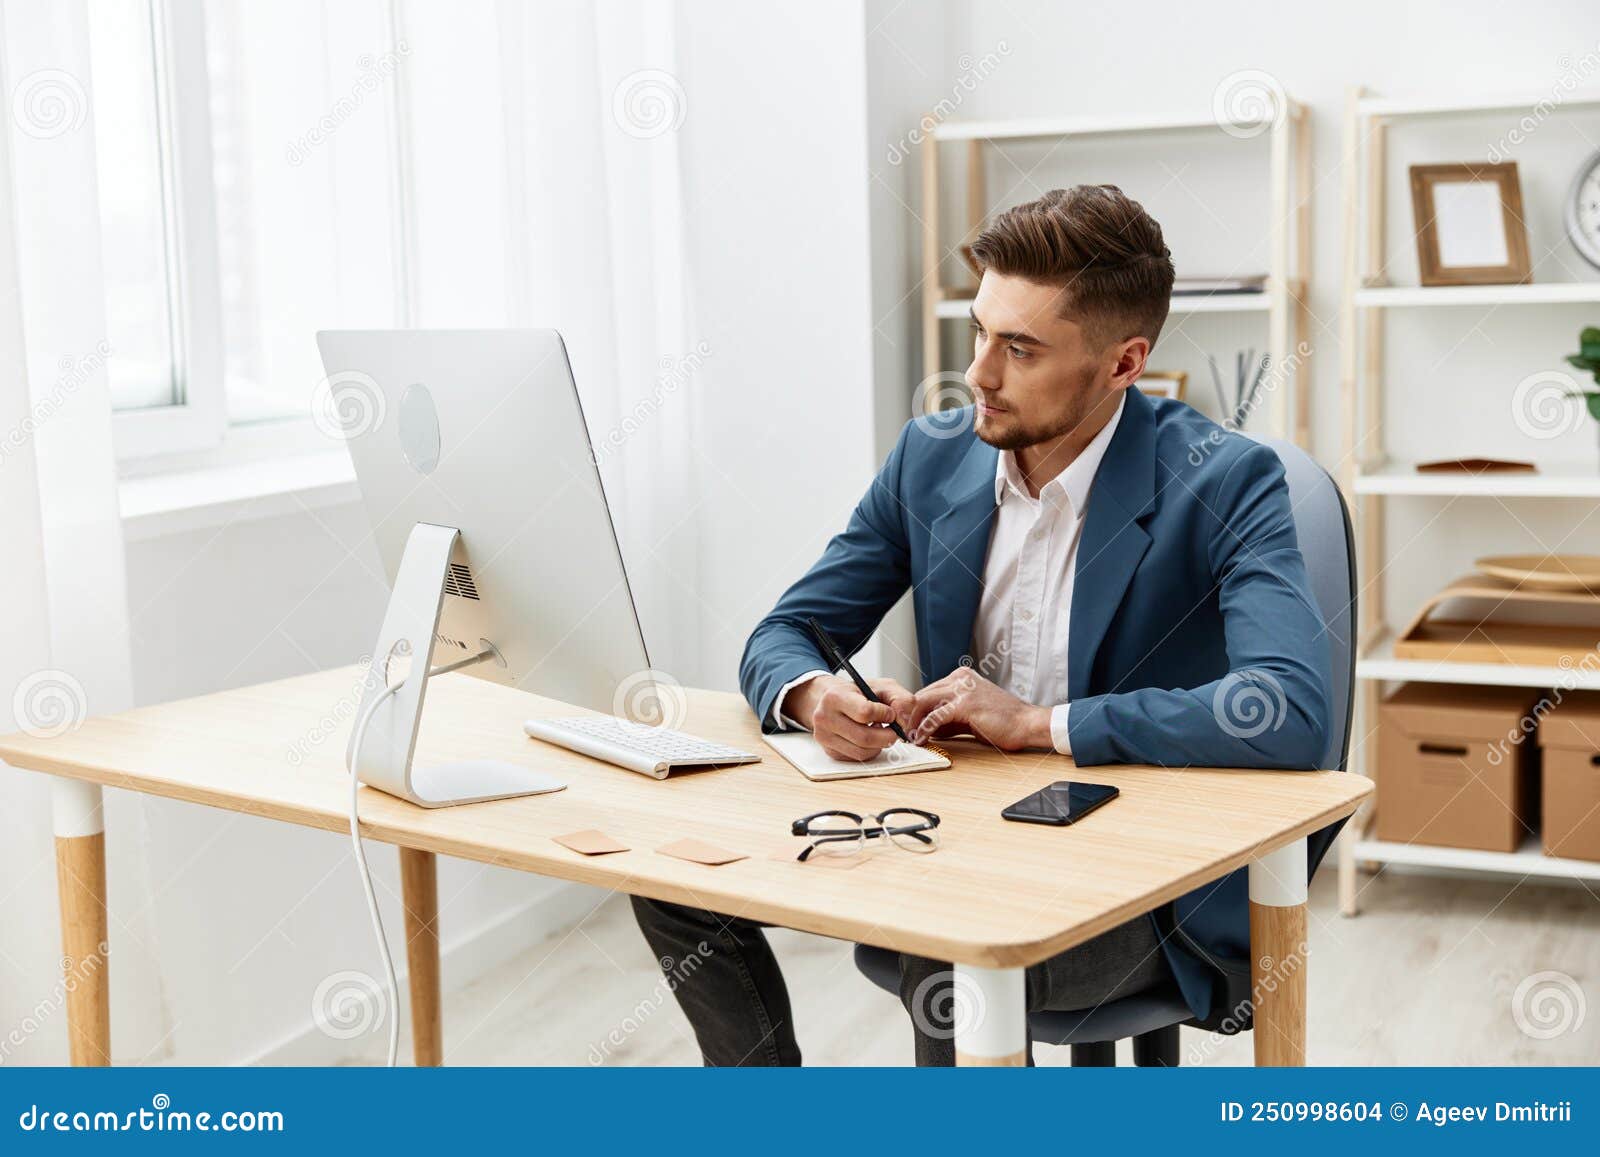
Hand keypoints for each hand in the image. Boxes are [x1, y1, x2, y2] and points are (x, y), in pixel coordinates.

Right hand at [785, 674, 914, 761]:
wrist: (833, 700)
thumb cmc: (859, 693)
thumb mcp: (882, 686)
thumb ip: (900, 699)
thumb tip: (906, 721)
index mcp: (835, 697)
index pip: (864, 712)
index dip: (884, 715)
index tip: (890, 714)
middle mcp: (824, 718)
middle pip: (864, 737)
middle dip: (887, 736)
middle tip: (895, 731)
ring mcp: (825, 737)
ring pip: (861, 752)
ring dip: (879, 745)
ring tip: (881, 732)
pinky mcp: (830, 751)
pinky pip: (857, 758)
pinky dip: (870, 751)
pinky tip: (870, 738)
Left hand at [908, 668, 1051, 751]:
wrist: (1026, 724)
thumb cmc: (1002, 722)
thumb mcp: (968, 716)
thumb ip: (947, 720)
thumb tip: (926, 731)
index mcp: (961, 676)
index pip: (928, 691)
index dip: (915, 710)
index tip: (907, 725)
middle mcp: (960, 678)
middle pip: (923, 694)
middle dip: (910, 715)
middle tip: (903, 732)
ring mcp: (962, 688)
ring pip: (925, 702)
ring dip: (914, 721)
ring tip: (909, 737)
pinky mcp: (965, 703)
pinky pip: (936, 716)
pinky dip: (925, 728)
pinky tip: (921, 739)